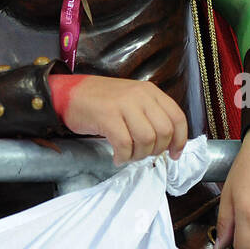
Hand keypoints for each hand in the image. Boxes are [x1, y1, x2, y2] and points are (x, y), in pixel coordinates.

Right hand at [54, 75, 187, 164]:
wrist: (69, 93)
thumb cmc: (101, 100)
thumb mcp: (132, 100)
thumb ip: (150, 115)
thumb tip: (168, 143)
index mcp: (150, 91)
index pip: (177, 117)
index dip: (180, 140)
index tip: (173, 154)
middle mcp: (140, 95)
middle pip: (164, 131)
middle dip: (156, 150)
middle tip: (142, 154)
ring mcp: (123, 104)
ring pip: (146, 140)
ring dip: (139, 155)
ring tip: (128, 155)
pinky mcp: (107, 116)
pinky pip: (124, 144)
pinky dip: (123, 157)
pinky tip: (117, 157)